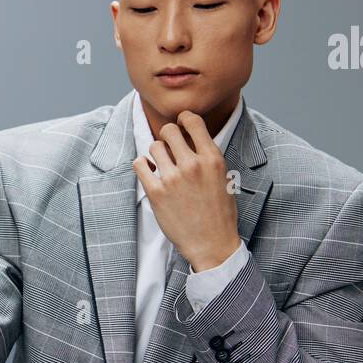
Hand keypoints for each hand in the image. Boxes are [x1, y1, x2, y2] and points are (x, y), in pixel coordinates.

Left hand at [132, 109, 240, 271]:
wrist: (212, 244)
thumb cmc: (220, 213)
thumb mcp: (223, 179)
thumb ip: (207, 157)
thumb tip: (190, 138)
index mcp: (212, 159)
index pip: (192, 122)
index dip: (183, 119)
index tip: (180, 125)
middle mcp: (192, 165)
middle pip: (169, 130)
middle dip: (167, 135)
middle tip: (169, 147)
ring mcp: (173, 178)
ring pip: (154, 147)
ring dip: (156, 153)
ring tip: (162, 165)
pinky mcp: (156, 193)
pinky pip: (139, 164)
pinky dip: (142, 165)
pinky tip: (150, 171)